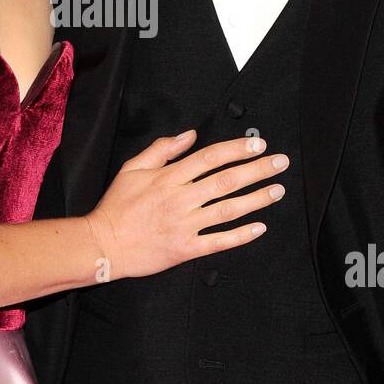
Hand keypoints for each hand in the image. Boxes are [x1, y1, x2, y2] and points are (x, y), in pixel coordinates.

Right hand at [86, 130, 287, 280]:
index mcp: (168, 178)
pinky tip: (259, 227)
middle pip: (226, 181)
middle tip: (280, 163)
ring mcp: (184, 225)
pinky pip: (219, 242)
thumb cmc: (116, 207)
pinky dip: (241, 235)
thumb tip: (190, 135)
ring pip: (228, 210)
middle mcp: (180, 199)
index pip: (210, 158)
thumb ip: (162, 149)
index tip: (257, 145)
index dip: (236, 150)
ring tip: (277, 191)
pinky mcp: (186, 249)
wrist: (103, 244)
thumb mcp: (132, 169)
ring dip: (256, 199)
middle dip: (257, 170)